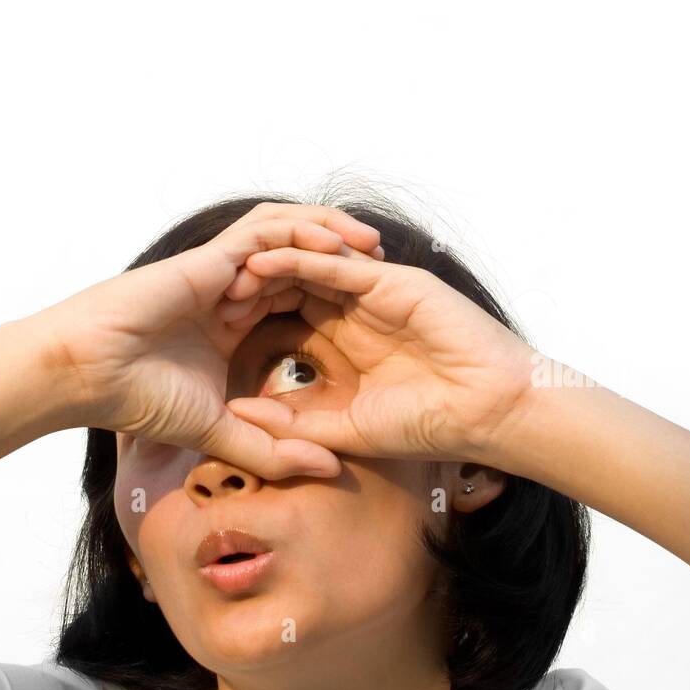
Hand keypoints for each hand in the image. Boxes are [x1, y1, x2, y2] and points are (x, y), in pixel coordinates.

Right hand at [23, 202, 383, 478]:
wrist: (86, 374)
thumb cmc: (137, 399)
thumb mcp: (222, 431)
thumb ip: (274, 450)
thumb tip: (331, 470)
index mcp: (236, 324)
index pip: (299, 300)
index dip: (339, 302)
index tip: (383, 317)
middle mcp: (233, 292)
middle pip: (302, 262)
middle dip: (347, 262)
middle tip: (395, 272)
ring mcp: (222, 272)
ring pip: (289, 236)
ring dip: (332, 234)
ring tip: (375, 246)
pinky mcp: (210, 258)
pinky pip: (266, 232)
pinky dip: (301, 230)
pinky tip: (335, 241)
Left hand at [222, 243, 536, 462]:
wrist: (488, 411)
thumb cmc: (428, 424)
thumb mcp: (344, 429)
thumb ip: (294, 424)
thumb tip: (235, 415)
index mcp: (343, 342)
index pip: (284, 319)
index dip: (246, 321)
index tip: (203, 331)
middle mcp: (354, 311)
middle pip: (289, 287)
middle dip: (247, 288)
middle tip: (202, 293)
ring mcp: (374, 292)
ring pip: (308, 268)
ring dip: (266, 268)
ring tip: (222, 272)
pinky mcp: (393, 280)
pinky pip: (338, 265)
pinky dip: (301, 260)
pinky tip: (263, 262)